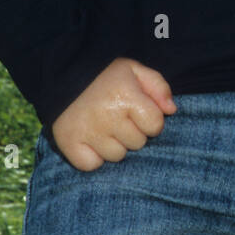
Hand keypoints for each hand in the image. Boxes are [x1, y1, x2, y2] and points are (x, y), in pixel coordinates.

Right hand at [50, 58, 176, 170]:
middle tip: (117, 116)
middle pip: (138, 143)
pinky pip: (92, 165)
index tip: (138, 111)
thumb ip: (158, 86)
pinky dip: (93, 157)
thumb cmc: (104, 75)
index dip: (150, 119)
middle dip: (132, 131)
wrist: (62, 73)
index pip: (155, 125)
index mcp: (126, 96)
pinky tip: (91, 140)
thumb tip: (171, 110)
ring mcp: (87, 132)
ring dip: (114, 144)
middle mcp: (107, 116)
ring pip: (117, 156)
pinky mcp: (69, 143)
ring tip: (104, 126)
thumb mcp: (134, 70)